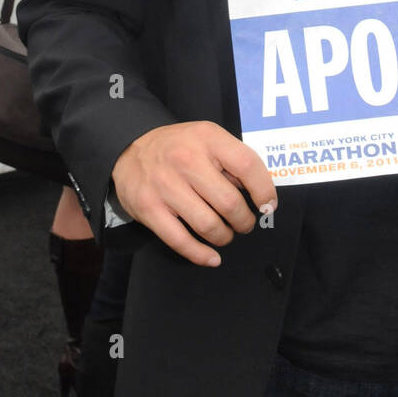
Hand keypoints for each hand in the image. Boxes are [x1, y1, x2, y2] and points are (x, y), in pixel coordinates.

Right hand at [111, 121, 276, 267]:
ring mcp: (165, 185)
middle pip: (229, 202)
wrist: (129, 148)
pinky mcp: (149, 208)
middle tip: (244, 223)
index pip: (247, 165)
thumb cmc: (178, 147)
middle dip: (244, 221)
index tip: (268, 206)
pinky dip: (201, 254)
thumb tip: (258, 195)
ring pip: (209, 225)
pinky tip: (212, 258)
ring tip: (226, 234)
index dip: (264, 190)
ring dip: (225, 236)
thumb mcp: (208, 138)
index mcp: (207, 139)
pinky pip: (180, 240)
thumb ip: (231, 160)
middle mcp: (186, 160)